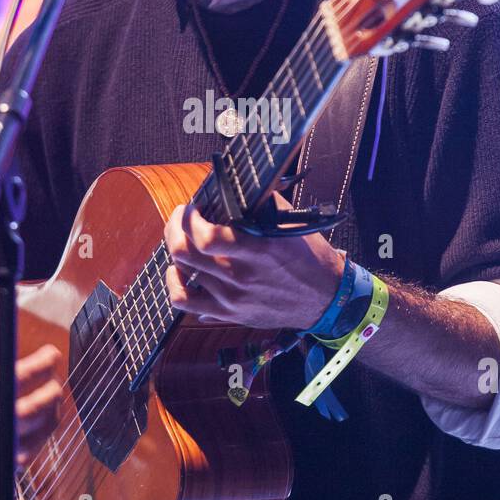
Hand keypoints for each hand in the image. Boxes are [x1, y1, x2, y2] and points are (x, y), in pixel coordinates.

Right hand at [0, 312, 62, 474]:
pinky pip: (14, 460)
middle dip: (49, 394)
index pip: (9, 381)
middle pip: (22, 413)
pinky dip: (34, 442)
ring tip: (53, 399)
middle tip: (56, 378)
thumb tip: (8, 311)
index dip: (37, 367)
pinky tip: (41, 426)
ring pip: (23, 439)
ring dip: (47, 418)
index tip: (51, 354)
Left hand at [164, 192, 345, 331]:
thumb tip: (229, 185)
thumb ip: (258, 204)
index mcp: (258, 249)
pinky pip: (184, 302)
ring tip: (184, 237)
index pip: (205, 236)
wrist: (325, 298)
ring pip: (181, 272)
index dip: (189, 217)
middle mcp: (241, 275)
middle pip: (183, 252)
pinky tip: (179, 270)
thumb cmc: (308, 256)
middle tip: (182, 216)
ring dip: (177, 248)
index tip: (193, 206)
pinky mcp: (229, 314)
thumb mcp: (289, 222)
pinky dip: (174, 282)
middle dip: (174, 227)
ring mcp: (232, 298)